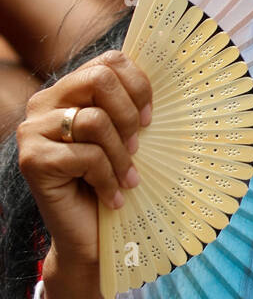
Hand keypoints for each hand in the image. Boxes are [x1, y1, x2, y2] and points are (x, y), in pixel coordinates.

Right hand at [16, 50, 151, 298]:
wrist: (91, 238)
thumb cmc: (115, 183)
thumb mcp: (127, 136)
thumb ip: (131, 104)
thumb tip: (174, 71)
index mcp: (67, 90)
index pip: (110, 60)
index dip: (139, 87)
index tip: (150, 120)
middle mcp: (43, 104)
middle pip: (100, 79)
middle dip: (129, 116)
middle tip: (137, 148)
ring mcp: (32, 131)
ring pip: (95, 120)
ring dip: (120, 155)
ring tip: (126, 178)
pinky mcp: (32, 160)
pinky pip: (86, 155)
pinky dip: (108, 180)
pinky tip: (113, 198)